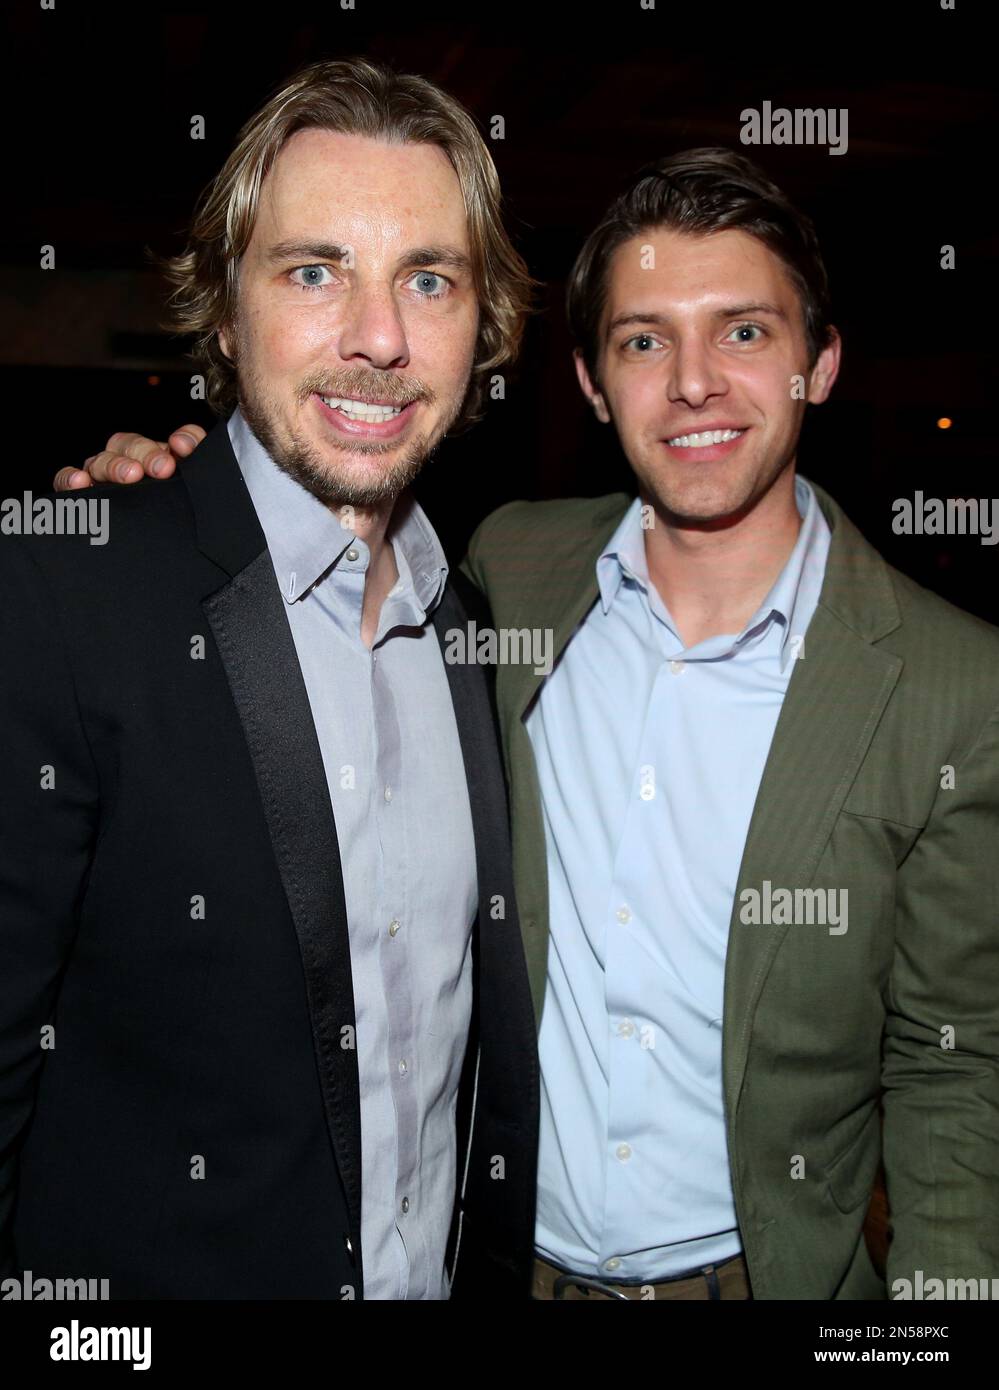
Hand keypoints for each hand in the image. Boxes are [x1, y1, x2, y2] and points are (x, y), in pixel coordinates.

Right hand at [53, 425, 207, 490]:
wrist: (172, 547)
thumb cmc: (178, 501)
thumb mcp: (193, 474)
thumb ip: (193, 447)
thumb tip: (180, 441)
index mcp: (148, 456)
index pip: (148, 442)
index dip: (156, 449)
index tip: (174, 460)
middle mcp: (122, 464)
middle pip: (123, 447)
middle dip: (142, 456)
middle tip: (160, 470)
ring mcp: (99, 479)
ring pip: (98, 462)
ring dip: (113, 466)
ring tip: (130, 476)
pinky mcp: (80, 497)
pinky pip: (66, 481)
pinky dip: (69, 478)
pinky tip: (81, 482)